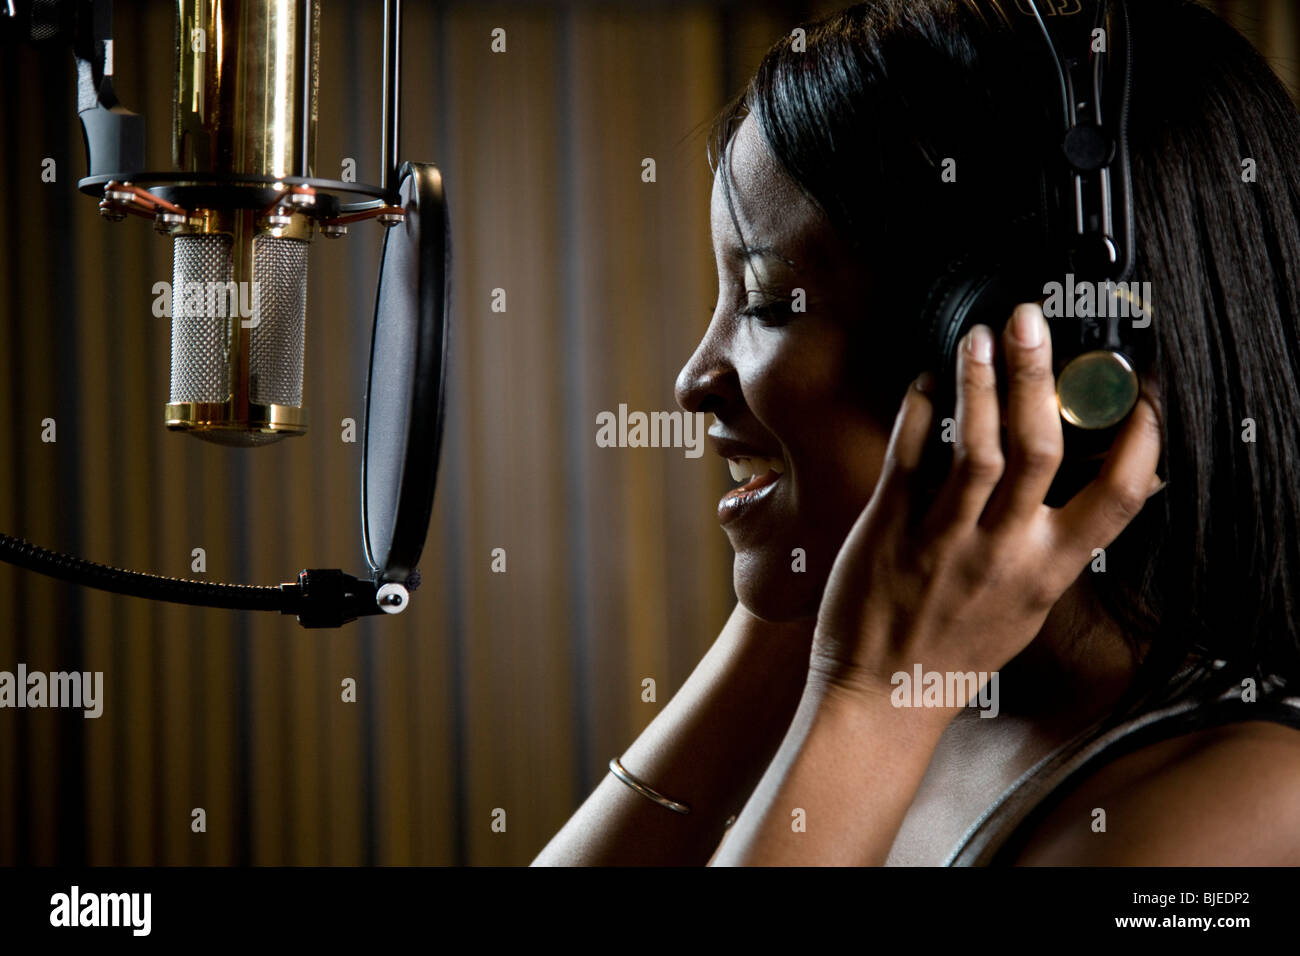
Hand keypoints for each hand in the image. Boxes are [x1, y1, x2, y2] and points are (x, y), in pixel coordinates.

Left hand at [809, 303, 1162, 705]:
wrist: (883, 697)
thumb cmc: (956, 651)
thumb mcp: (1028, 608)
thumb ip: (1062, 551)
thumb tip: (1110, 498)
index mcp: (1048, 572)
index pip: (1118, 498)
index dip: (1139, 439)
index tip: (1139, 391)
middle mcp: (1003, 554)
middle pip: (1041, 450)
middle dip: (1042, 376)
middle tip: (1033, 322)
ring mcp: (944, 542)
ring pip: (976, 448)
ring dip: (980, 382)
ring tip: (979, 335)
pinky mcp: (888, 533)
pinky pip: (908, 461)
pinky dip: (917, 413)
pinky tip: (923, 381)